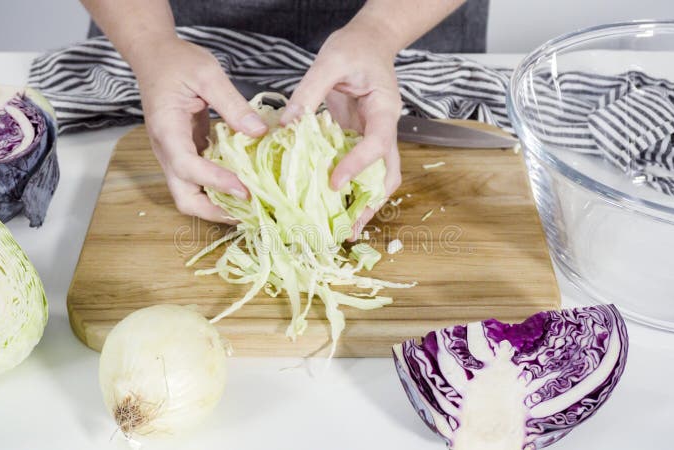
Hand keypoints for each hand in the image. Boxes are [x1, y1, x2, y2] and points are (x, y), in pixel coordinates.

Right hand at [133, 37, 266, 222]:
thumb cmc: (177, 62)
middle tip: (248, 212)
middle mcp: (166, 150)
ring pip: (190, 193)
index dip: (216, 182)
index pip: (188, 167)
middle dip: (214, 211)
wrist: (155, 57)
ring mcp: (174, 154)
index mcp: (167, 130)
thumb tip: (259, 132)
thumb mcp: (207, 74)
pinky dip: (219, 188)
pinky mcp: (185, 152)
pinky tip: (244, 186)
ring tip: (250, 206)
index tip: (244, 191)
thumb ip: (232, 104)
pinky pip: (200, 180)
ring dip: (218, 204)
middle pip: (184, 196)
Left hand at [280, 24, 402, 237]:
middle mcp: (384, 129)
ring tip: (344, 229)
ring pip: (376, 177)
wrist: (369, 41)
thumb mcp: (330, 62)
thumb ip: (308, 93)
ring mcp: (372, 137)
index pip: (378, 144)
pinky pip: (356, 168)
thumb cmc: (355, 47)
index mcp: (385, 109)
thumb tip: (285, 127)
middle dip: (371, 202)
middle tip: (350, 229)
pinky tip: (329, 204)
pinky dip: (347, 189)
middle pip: (388, 173)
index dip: (358, 165)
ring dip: (362, 203)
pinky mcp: (358, 139)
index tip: (333, 182)